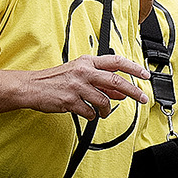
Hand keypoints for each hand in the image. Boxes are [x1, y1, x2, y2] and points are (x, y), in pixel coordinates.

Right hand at [18, 54, 149, 119]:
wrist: (32, 86)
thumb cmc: (56, 79)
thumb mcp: (80, 74)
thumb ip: (101, 81)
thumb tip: (121, 91)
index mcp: (87, 62)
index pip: (116, 62)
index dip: (134, 68)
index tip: (145, 75)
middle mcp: (84, 72)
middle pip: (116, 81)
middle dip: (133, 91)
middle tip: (142, 99)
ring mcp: (77, 86)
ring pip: (104, 101)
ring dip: (107, 110)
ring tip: (104, 112)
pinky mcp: (70, 101)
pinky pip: (90, 112)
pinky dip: (92, 115)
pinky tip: (88, 113)